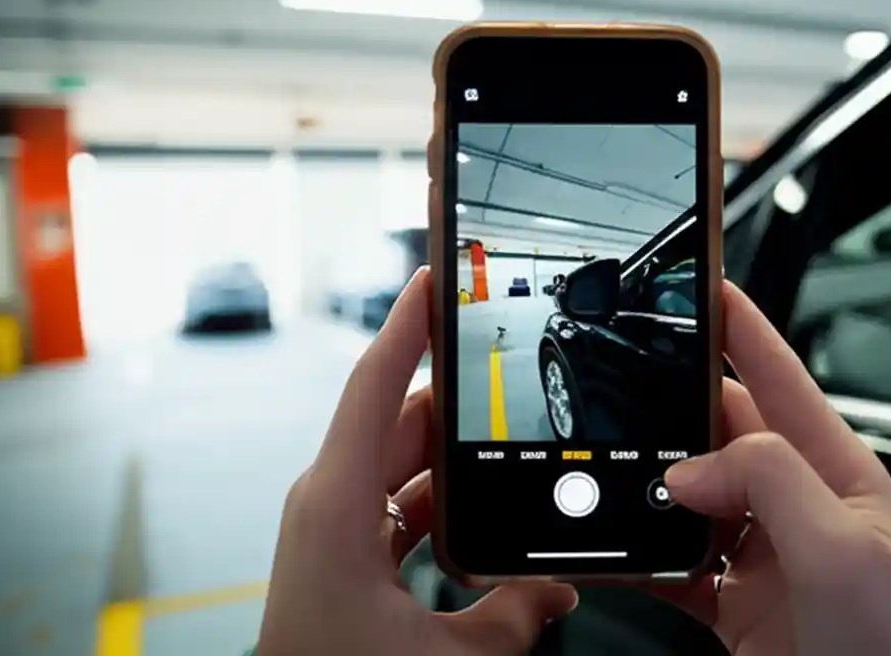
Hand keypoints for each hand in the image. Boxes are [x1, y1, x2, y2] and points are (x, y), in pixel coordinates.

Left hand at [257, 267, 577, 655]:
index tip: (436, 276)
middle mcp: (330, 502)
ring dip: (458, 455)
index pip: (374, 385)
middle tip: (513, 367)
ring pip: (406, 462)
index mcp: (337, 505)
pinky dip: (445, 498)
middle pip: (402, 420)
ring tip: (514, 442)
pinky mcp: (346, 552)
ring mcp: (336, 526)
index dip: (409, 324)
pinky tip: (489, 511)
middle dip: (462, 396)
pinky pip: (402, 501)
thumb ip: (517, 615)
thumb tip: (560, 590)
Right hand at [658, 283, 890, 655]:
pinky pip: (673, 564)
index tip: (705, 287)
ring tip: (615, 477)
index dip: (742, 331)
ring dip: (653, 489)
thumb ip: (770, 485)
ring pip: (691, 497)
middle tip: (627, 396)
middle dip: (677, 414)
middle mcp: (798, 508)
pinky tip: (621, 550)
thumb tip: (693, 467)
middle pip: (724, 435)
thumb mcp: (842, 553)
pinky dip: (642, 556)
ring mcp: (762, 556)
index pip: (782, 382)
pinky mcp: (731, 604)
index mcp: (839, 476)